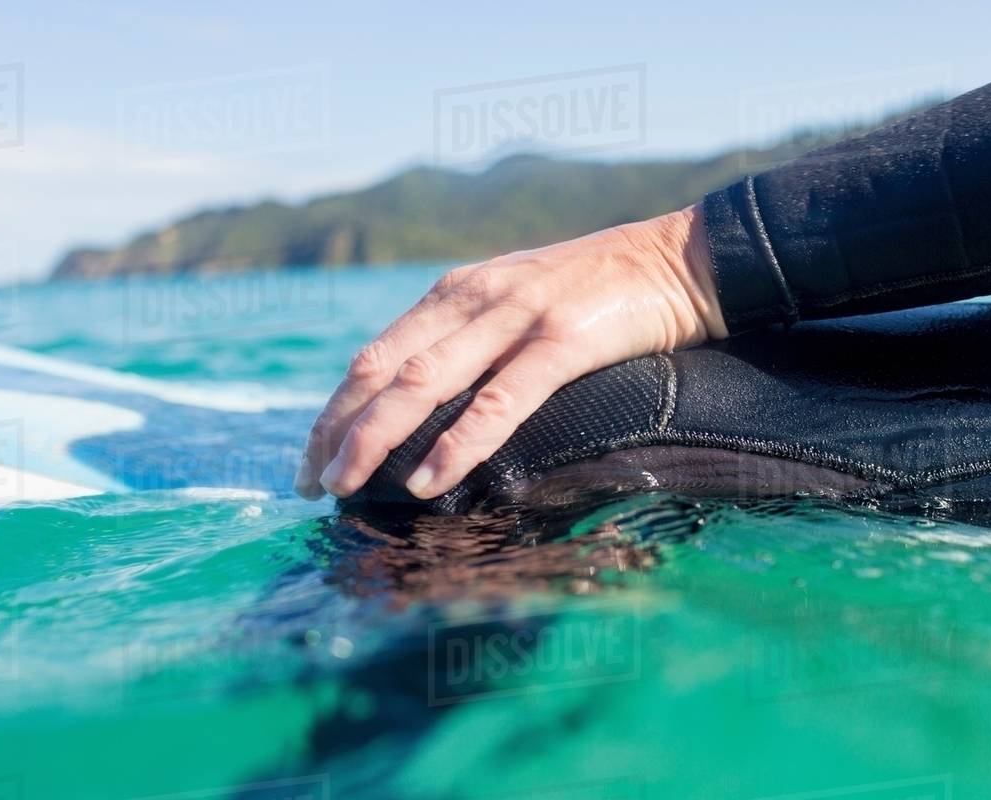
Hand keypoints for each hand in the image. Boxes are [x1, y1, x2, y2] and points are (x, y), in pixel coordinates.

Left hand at [294, 203, 725, 500]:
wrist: (679, 259)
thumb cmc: (599, 291)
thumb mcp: (519, 304)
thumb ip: (473, 339)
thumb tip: (428, 401)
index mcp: (456, 293)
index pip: (374, 355)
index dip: (336, 409)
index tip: (312, 457)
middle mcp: (473, 299)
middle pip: (382, 371)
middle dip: (338, 430)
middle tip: (311, 485)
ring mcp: (516, 317)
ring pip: (424, 383)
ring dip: (376, 439)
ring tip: (346, 488)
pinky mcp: (563, 340)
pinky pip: (499, 400)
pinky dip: (458, 443)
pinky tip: (430, 481)